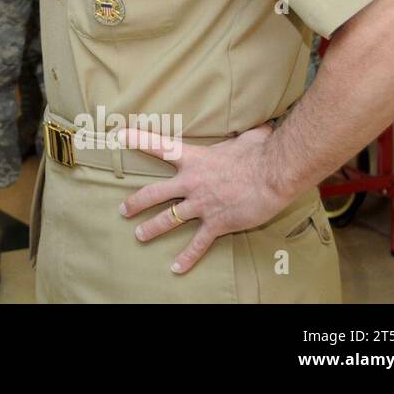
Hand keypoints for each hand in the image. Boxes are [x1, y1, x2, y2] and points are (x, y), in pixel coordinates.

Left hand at [117, 123, 291, 274]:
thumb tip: (263, 126)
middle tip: (122, 209)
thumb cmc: (261, 153)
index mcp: (194, 159)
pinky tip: (176, 268)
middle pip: (154, 193)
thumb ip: (247, 134)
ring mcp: (201, 204)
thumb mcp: (249, 137)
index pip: (160, 146)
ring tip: (139, 235)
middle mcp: (191, 183)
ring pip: (168, 219)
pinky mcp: (216, 223)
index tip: (120, 135)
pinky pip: (198, 244)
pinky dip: (187, 257)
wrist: (273, 175)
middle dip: (136, 202)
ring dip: (152, 228)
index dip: (139, 139)